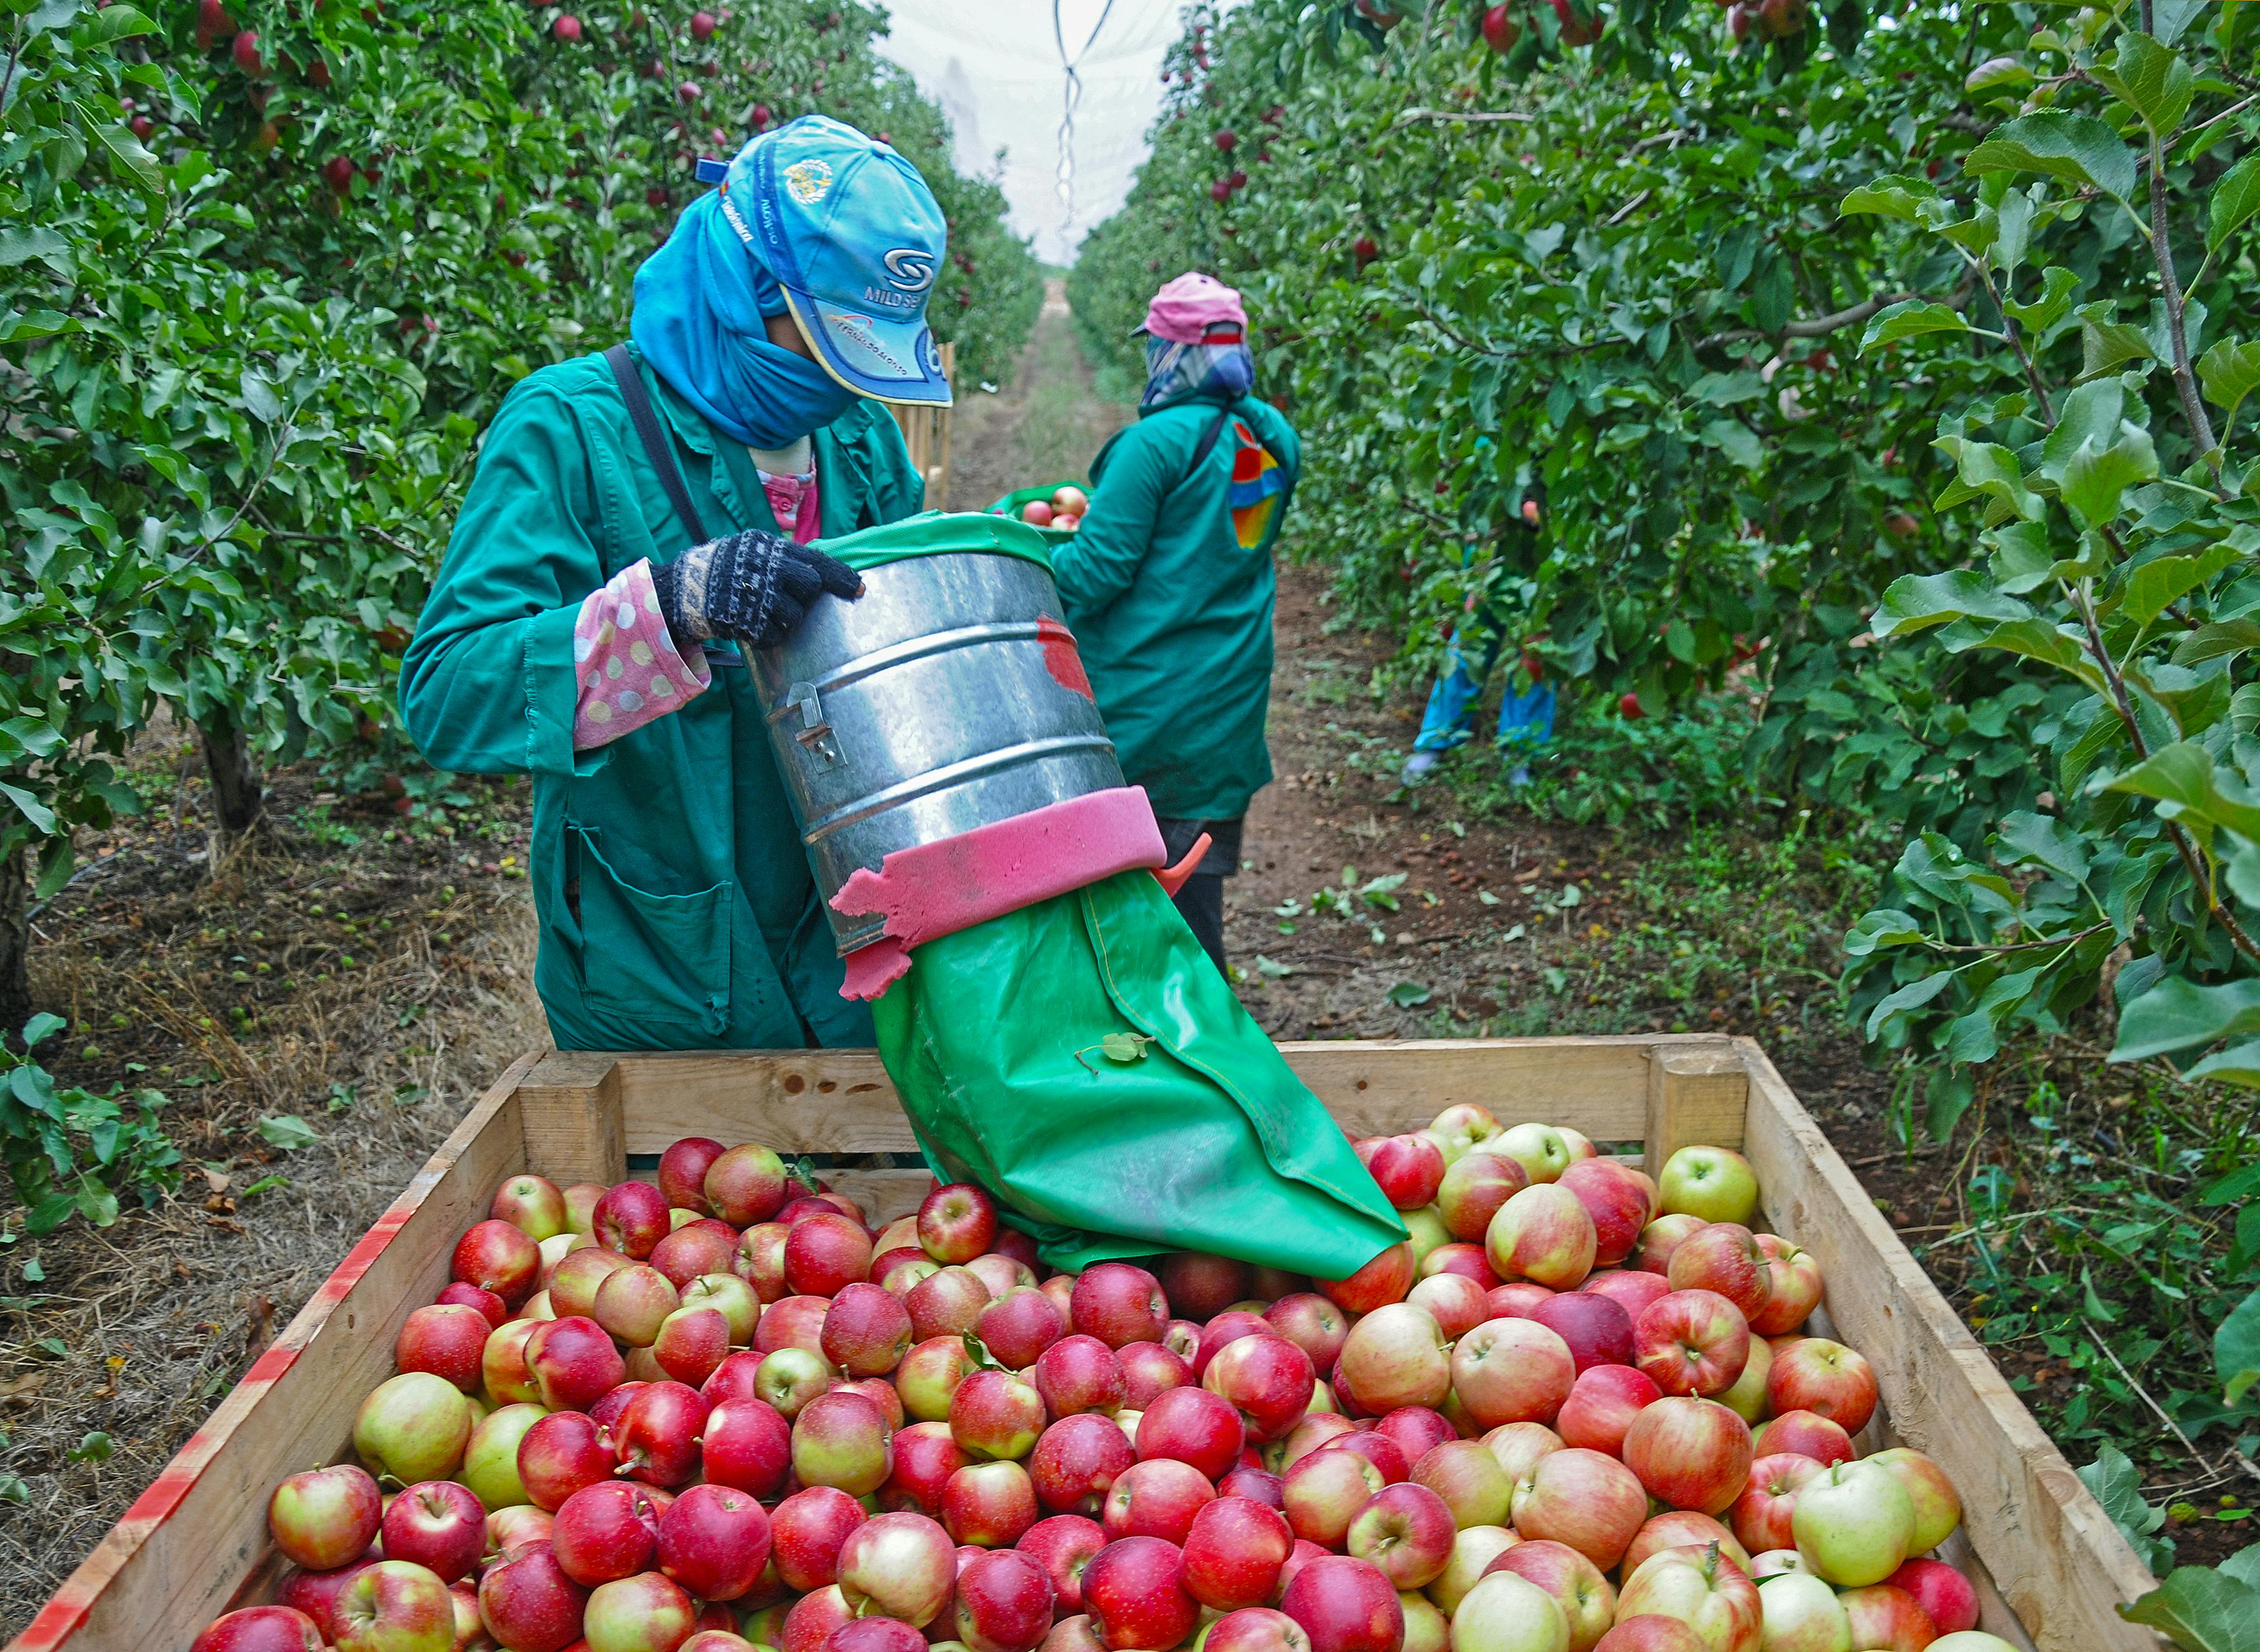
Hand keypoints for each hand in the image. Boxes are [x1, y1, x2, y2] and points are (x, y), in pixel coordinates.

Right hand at [650, 529, 863, 651]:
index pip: (817, 560)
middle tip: (783, 601)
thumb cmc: (723, 570)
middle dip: (804, 599)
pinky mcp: (745, 620)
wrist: (681, 590)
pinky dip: (766, 637)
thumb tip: (820, 572)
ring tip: (762, 613)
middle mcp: (766, 567)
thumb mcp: (753, 551)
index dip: (842, 577)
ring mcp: (755, 594)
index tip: (860, 590)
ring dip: (784, 620)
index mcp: (770, 547)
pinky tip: (750, 627)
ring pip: (794, 615)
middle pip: (810, 586)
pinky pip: (773, 636)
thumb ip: (784, 559)